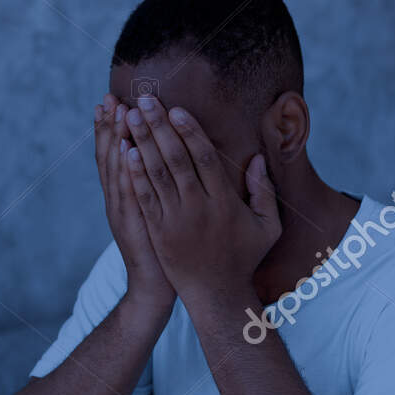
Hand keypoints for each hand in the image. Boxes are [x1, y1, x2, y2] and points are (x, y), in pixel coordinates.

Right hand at [94, 95, 171, 309]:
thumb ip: (152, 184)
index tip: (112, 100)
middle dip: (110, 125)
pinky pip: (130, 193)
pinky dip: (126, 171)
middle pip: (111, 155)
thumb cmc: (162, 248)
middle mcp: (119, 199)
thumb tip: (157, 154)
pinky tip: (127, 149)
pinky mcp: (136, 224)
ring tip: (119, 111)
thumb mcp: (153, 211)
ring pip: (117, 169)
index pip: (115, 153)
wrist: (154, 286)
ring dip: (117, 139)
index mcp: (124, 193)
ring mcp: (124, 211)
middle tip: (110, 96)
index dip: (111, 127)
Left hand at [123, 97, 280, 307]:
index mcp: (225, 203)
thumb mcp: (268, 227)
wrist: (216, 295)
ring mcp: (175, 220)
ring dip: (142, 142)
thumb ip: (265, 192)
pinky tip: (126, 152)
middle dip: (158, 127)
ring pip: (156, 174)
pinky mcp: (158, 231)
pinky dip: (135, 174)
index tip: (176, 109)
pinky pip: (145, 197)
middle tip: (144, 100)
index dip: (189, 131)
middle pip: (176, 160)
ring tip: (129, 116)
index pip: (204, 158)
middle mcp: (198, 208)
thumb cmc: (244, 258)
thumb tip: (257, 157)